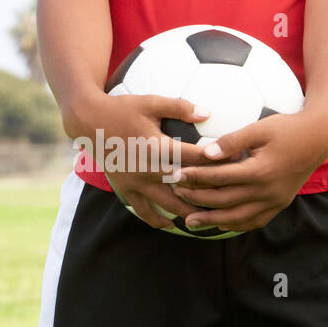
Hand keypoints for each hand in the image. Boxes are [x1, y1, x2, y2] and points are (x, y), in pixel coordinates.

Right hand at [68, 90, 219, 231]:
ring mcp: (137, 182)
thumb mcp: (150, 102)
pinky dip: (159, 220)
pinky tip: (173, 224)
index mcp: (158, 147)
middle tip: (233, 196)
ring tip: (210, 218)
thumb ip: (180, 107)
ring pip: (170, 205)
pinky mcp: (126, 189)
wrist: (88, 120)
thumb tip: (208, 113)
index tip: (238, 162)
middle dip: (212, 193)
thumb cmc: (121, 108)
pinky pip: (144, 211)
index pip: (197, 158)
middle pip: (188, 187)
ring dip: (191, 212)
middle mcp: (149, 170)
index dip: (219, 160)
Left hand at [166, 108, 327, 231]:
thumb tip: (205, 153)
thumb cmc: (286, 129)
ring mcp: (275, 201)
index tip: (175, 175)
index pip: (220, 177)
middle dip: (197, 199)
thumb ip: (231, 142)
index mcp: (260, 171)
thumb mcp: (258, 129)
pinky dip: (236, 225)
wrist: (318, 139)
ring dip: (212, 220)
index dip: (195, 177)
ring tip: (190, 221)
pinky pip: (255, 221)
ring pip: (238, 217)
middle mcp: (268, 191)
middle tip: (175, 194)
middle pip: (225, 200)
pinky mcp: (280, 204)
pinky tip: (219, 225)